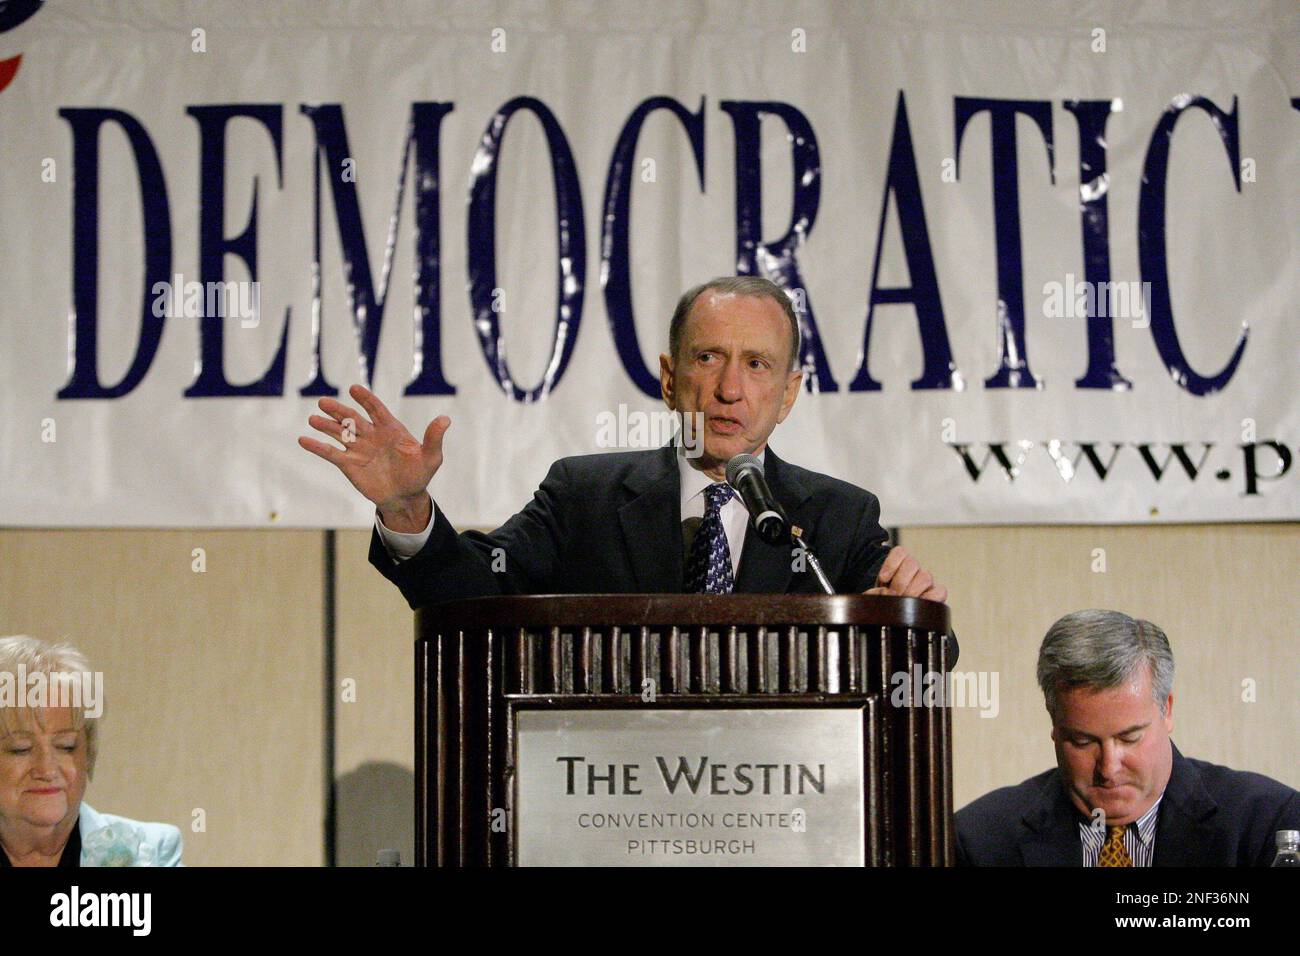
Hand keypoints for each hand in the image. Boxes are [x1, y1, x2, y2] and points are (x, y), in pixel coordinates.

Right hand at [298, 384, 448, 531]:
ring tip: (313, 419)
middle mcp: (371, 435)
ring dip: (326, 426)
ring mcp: (358, 448)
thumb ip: (434, 438)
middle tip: (323, 402)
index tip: (355, 389)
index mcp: (390, 429)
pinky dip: (317, 447)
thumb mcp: (431, 457)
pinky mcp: (349, 464)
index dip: (366, 399)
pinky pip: (330, 453)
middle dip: (339, 410)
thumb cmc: (419, 475)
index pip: (376, 409)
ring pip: (339, 433)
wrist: (405, 497)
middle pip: (352, 418)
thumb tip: (445, 419)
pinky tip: (304, 440)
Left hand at [864, 546, 947, 602]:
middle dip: (900, 581)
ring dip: (913, 589)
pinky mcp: (937, 596)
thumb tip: (883, 592)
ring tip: (904, 601)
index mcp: (899, 565)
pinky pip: (940, 591)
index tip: (884, 579)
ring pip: (925, 576)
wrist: (892, 616)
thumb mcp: (874, 595)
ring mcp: (927, 583)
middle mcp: (914, 570)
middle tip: (893, 594)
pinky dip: (930, 597)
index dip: (891, 564)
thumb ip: (874, 591)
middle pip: (912, 563)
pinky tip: (919, 603)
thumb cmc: (883, 603)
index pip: (900, 552)